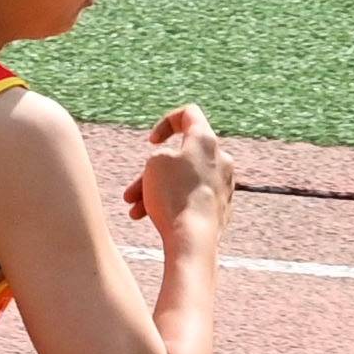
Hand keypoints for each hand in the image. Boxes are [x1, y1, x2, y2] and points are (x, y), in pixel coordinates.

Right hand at [125, 107, 230, 241]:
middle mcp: (220, 159)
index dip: (165, 123)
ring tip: (134, 210)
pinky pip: (190, 198)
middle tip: (130, 193)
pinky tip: (151, 218)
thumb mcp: (155, 161)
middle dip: (150, 173)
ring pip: (181, 180)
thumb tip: (172, 165)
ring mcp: (223, 184)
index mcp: (206, 141)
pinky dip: (171, 203)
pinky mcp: (220, 206)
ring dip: (154, 191)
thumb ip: (162, 154)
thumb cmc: (174, 195)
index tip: (152, 142)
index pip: (188, 114)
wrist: (194, 239)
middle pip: (179, 157)